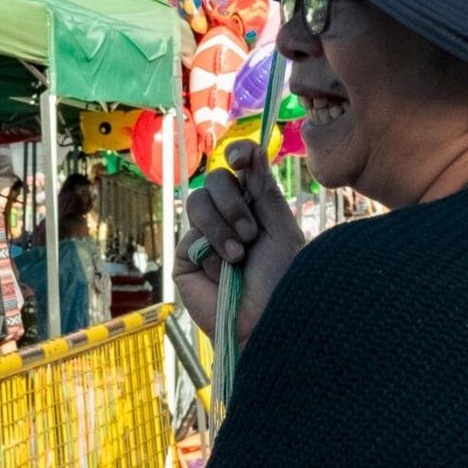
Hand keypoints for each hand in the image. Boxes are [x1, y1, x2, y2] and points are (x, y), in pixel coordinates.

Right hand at [174, 143, 303, 349]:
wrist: (267, 319)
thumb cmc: (282, 277)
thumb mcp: (279, 226)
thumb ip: (263, 188)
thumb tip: (254, 147)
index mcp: (254, 205)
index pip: (239, 167)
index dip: (236, 155)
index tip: (240, 160)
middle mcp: (228, 216)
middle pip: (215, 180)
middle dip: (232, 202)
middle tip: (250, 234)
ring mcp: (205, 236)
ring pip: (198, 201)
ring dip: (221, 226)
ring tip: (239, 256)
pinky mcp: (186, 258)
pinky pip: (190, 235)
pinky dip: (210, 250)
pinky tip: (223, 271)